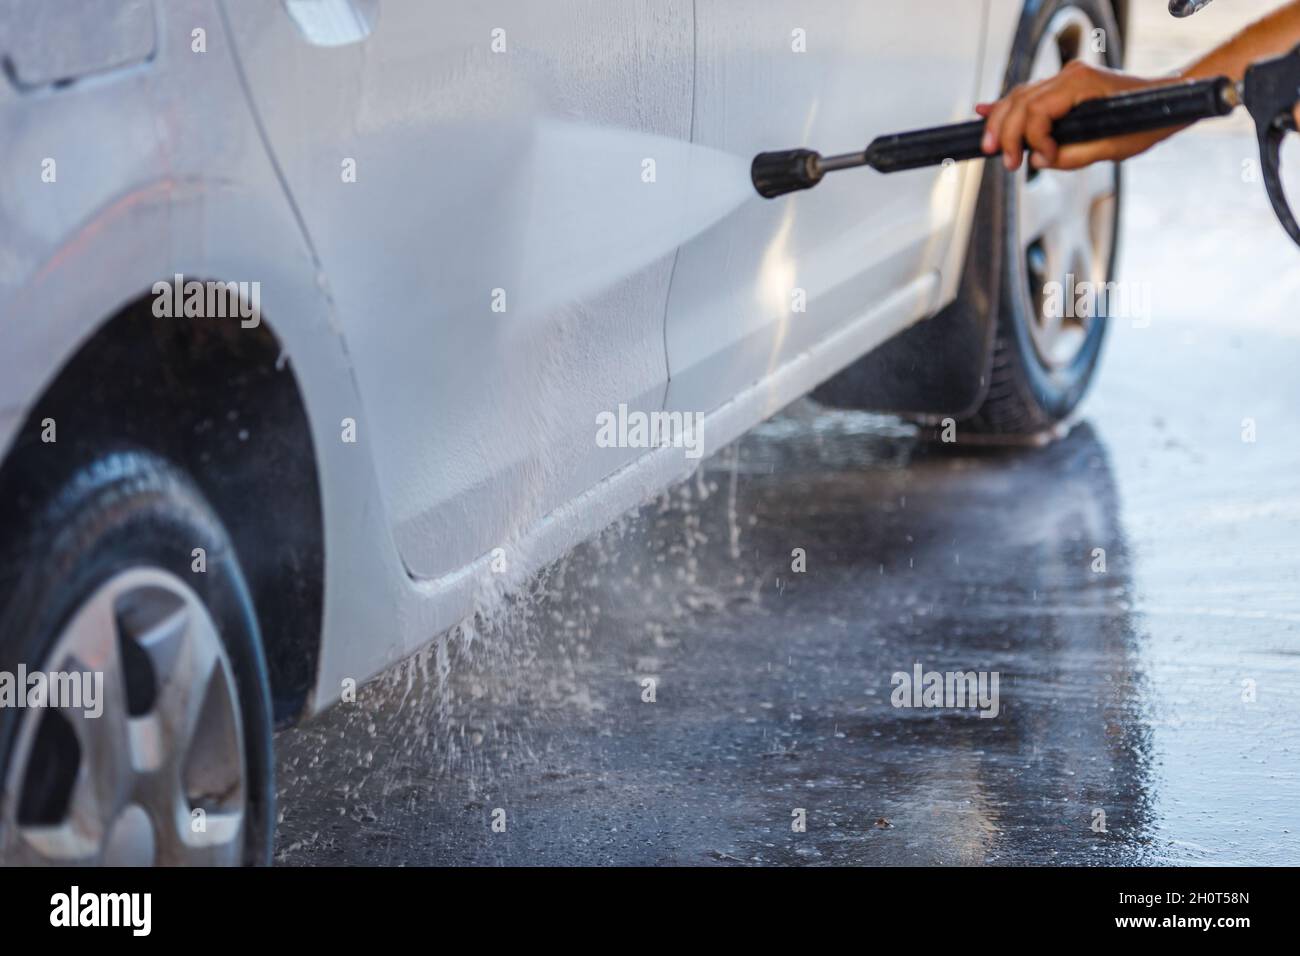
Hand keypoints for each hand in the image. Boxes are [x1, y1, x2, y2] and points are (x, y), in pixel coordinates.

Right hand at [976, 61, 1178, 170]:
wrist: (1166, 101)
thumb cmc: (1145, 121)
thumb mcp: (1111, 148)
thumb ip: (1071, 156)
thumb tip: (1039, 160)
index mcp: (1080, 83)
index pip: (1036, 112)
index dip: (1031, 139)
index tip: (1038, 160)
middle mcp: (1068, 75)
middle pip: (1020, 102)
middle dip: (1006, 132)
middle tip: (1003, 160)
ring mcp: (1064, 78)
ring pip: (1018, 97)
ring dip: (1001, 122)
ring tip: (990, 146)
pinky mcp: (1063, 86)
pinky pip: (1028, 95)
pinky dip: (1007, 107)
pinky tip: (985, 112)